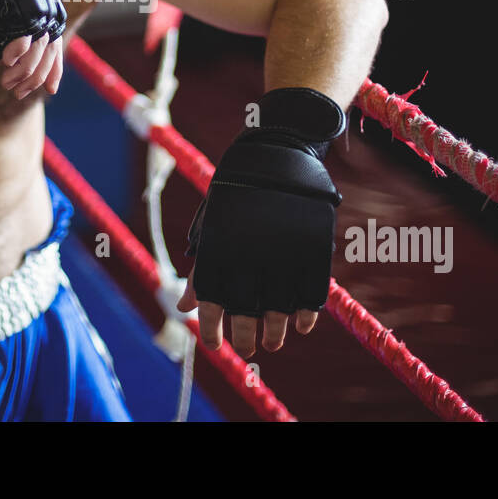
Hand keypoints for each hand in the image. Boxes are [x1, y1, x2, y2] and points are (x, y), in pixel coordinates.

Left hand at [181, 87, 346, 356]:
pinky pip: (310, 295)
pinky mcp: (312, 251)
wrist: (280, 150)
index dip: (213, 330)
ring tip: (271, 342)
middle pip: (248, 315)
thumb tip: (185, 307)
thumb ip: (202, 268)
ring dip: (275, 334)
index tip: (215, 346)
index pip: (213, 303)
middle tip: (248, 347)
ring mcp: (284, 255)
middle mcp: (250, 256)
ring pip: (280, 312)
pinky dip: (305, 316)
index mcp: (221, 248)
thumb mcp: (212, 223)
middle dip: (245, 338)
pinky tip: (298, 325)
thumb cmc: (238, 187)